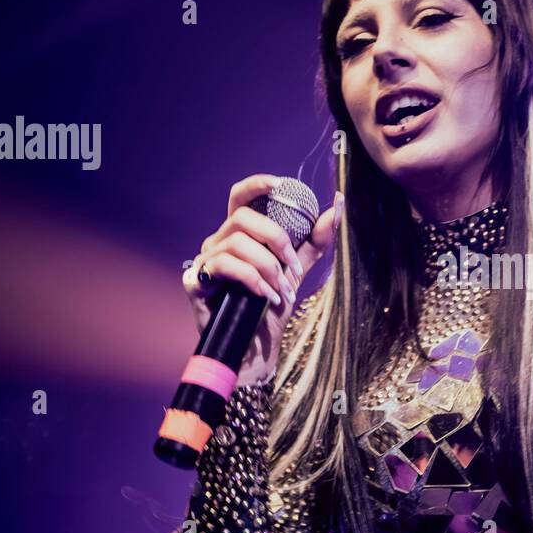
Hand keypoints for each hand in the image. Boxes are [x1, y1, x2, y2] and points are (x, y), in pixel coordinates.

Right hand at [183, 174, 341, 385]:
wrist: (256, 348)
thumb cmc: (270, 306)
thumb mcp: (296, 269)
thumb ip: (314, 240)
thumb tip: (337, 205)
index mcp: (240, 233)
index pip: (241, 196)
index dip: (256, 184)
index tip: (280, 185)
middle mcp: (218, 241)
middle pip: (242, 217)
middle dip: (275, 239)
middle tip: (294, 267)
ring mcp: (205, 260)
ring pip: (236, 242)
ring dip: (267, 267)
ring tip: (280, 291)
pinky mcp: (196, 281)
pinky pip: (224, 266)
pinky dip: (251, 279)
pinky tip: (264, 296)